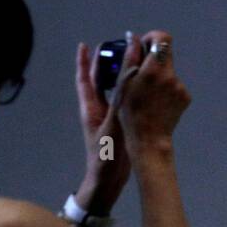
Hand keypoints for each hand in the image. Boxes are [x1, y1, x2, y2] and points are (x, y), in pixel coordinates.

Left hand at [74, 35, 138, 213]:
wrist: (107, 181)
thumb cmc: (105, 155)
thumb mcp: (112, 124)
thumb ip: (120, 98)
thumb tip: (128, 72)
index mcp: (90, 107)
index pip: (84, 79)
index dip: (84, 61)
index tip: (85, 45)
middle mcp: (98, 109)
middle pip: (99, 80)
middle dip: (106, 63)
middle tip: (117, 47)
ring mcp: (108, 117)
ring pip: (113, 90)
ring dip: (120, 75)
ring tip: (133, 61)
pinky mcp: (120, 124)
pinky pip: (125, 101)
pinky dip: (131, 91)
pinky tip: (141, 87)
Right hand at [116, 30, 191, 153]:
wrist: (148, 139)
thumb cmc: (130, 112)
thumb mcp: (123, 84)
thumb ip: (130, 57)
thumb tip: (134, 37)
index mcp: (154, 70)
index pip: (162, 38)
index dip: (152, 38)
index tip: (143, 46)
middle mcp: (171, 76)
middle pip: (166, 55)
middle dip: (153, 59)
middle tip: (140, 71)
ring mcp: (180, 87)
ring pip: (168, 72)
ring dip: (157, 76)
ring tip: (145, 94)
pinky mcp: (185, 96)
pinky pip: (174, 85)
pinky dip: (164, 89)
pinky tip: (155, 102)